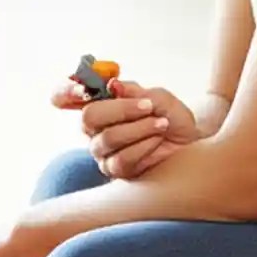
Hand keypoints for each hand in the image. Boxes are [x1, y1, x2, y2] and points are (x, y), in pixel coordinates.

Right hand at [52, 78, 201, 178]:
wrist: (192, 143)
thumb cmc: (172, 117)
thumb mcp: (158, 98)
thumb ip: (134, 91)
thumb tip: (113, 84)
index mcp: (99, 103)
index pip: (63, 95)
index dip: (65, 91)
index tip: (81, 88)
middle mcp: (94, 127)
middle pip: (88, 117)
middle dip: (120, 109)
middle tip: (147, 106)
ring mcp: (102, 151)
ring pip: (107, 138)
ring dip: (139, 128)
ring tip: (161, 123)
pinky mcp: (115, 171)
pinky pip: (121, 159)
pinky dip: (144, 146)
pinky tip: (158, 140)